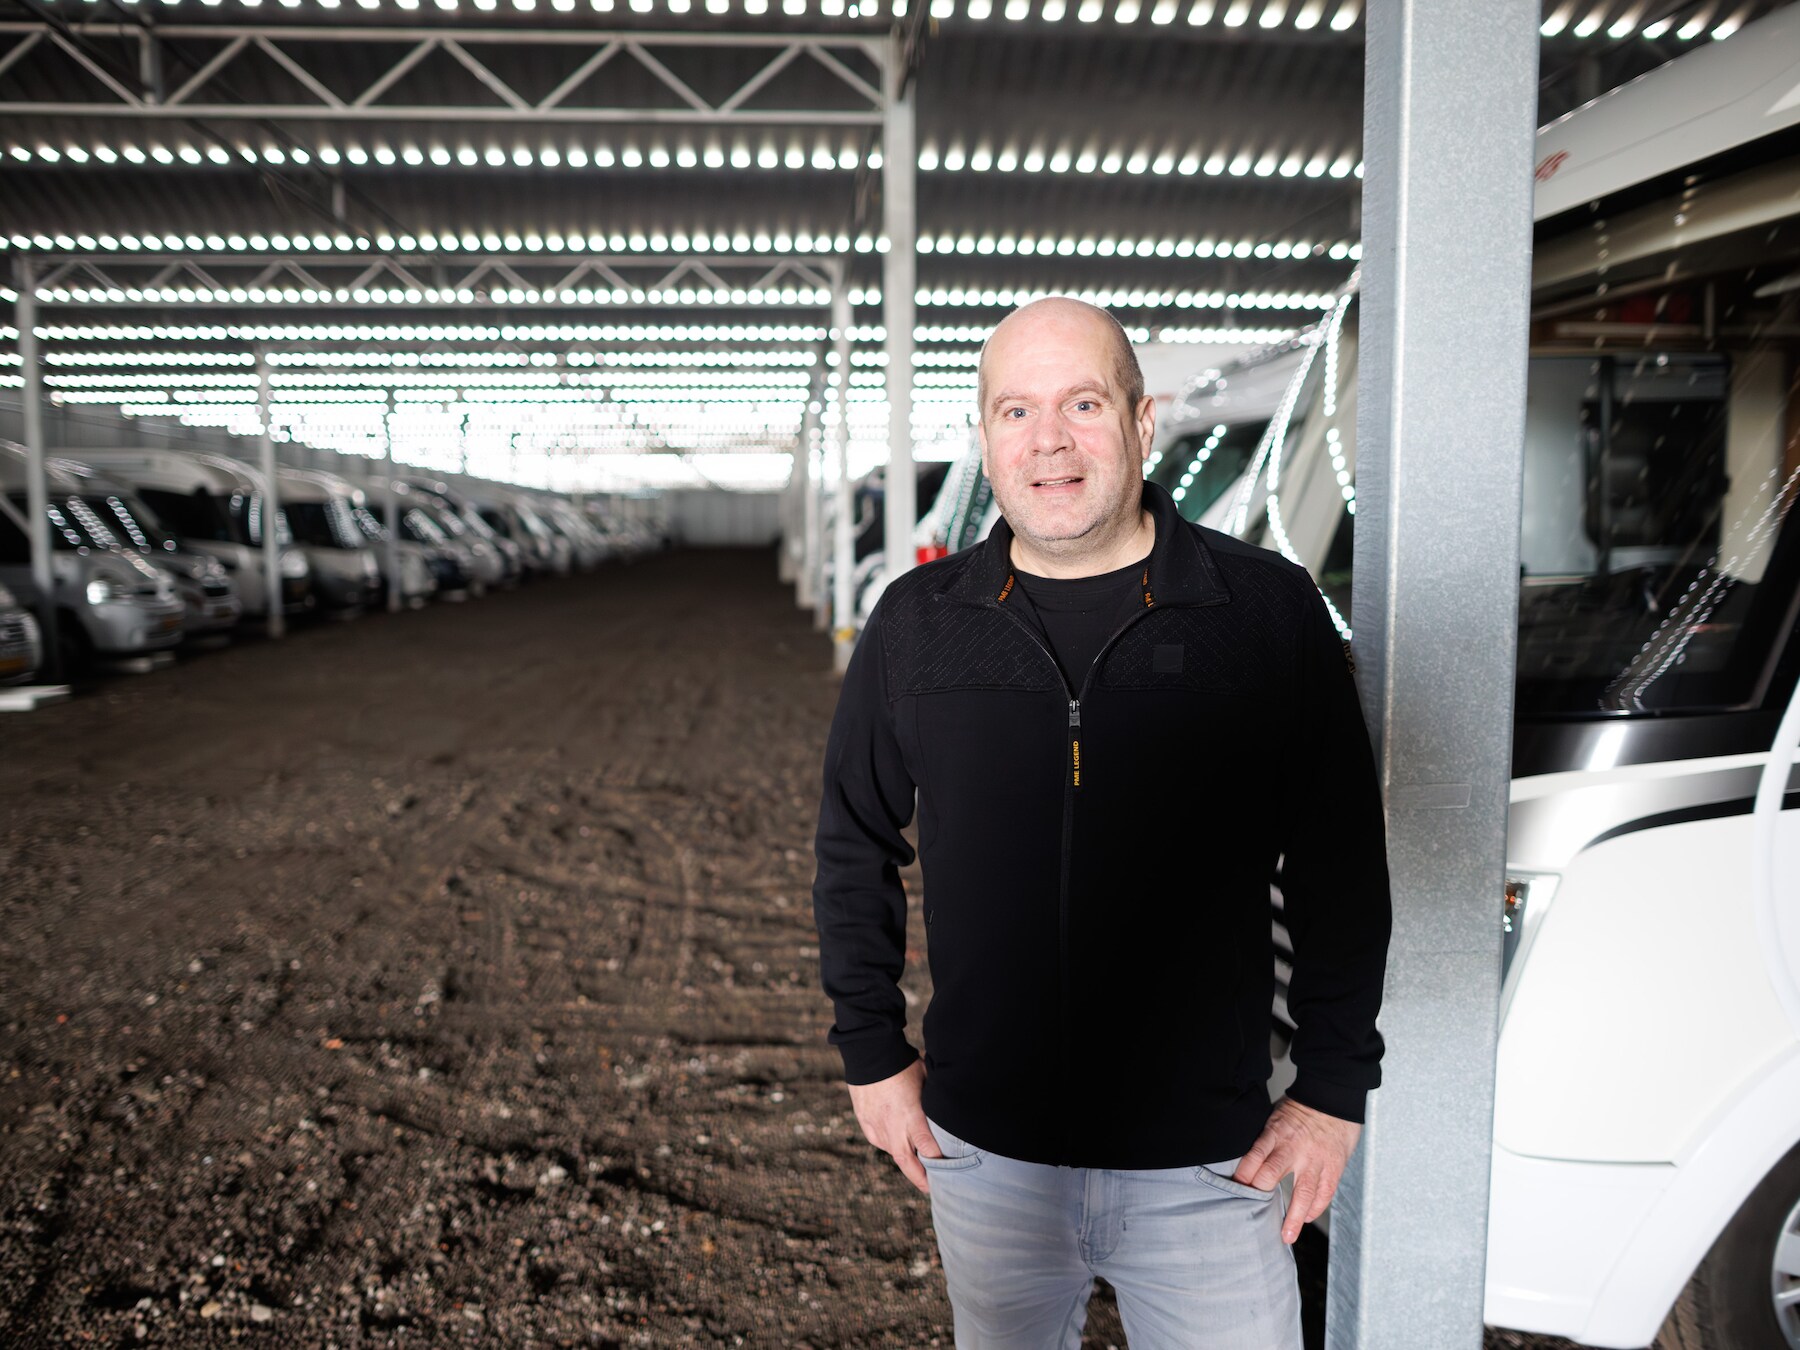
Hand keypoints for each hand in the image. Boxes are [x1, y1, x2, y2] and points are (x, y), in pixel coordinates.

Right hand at [846, 1060, 940, 1193]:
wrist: (869, 1053)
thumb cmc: (903, 1063)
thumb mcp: (927, 1078)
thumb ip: (936, 1100)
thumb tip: (954, 1110)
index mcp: (911, 1114)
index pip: (928, 1148)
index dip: (939, 1163)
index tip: (952, 1171)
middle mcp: (893, 1126)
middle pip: (908, 1163)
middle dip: (921, 1179)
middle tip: (933, 1189)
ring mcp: (877, 1126)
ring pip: (894, 1154)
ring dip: (907, 1163)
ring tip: (920, 1172)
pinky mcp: (866, 1123)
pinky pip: (881, 1141)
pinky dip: (892, 1145)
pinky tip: (901, 1145)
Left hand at [1235, 1098, 1361, 1244]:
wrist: (1333, 1099)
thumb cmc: (1300, 1109)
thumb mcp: (1274, 1117)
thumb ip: (1262, 1139)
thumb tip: (1244, 1161)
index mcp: (1275, 1133)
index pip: (1253, 1156)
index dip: (1242, 1175)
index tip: (1232, 1191)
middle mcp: (1293, 1148)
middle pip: (1272, 1174)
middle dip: (1260, 1194)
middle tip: (1251, 1215)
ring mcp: (1315, 1160)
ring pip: (1303, 1192)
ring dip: (1293, 1217)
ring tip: (1286, 1236)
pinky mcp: (1333, 1167)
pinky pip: (1324, 1193)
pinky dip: (1315, 1208)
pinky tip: (1306, 1219)